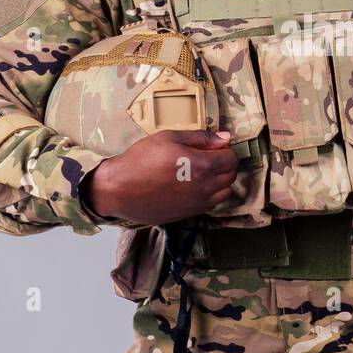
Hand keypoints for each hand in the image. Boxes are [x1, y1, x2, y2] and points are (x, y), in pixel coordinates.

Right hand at [81, 129, 237, 225]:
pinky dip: (210, 195)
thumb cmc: (141, 160)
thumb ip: (201, 138)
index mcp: (202, 165)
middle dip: (225, 165)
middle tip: (208, 158)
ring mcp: (198, 203)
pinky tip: (194, 187)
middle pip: (231, 176)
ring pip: (225, 193)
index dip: (225, 150)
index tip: (214, 147)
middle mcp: (205, 187)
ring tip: (203, 174)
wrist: (120, 189)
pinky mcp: (189, 214)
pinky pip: (212, 205)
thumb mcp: (169, 138)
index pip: (232, 158)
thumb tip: (225, 138)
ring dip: (220, 182)